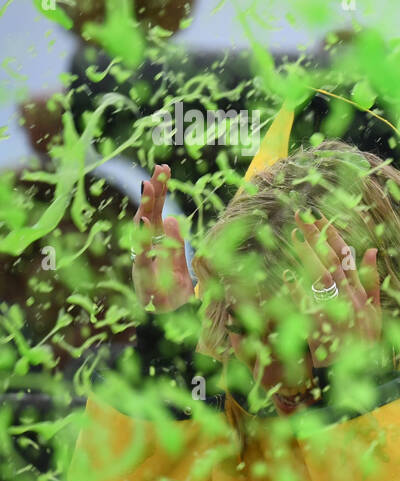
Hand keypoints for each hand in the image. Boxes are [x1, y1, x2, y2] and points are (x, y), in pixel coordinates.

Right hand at [131, 163, 193, 311]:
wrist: (168, 311)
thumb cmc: (172, 284)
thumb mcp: (178, 257)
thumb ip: (174, 239)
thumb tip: (170, 218)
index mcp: (156, 238)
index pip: (157, 208)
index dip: (160, 190)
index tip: (164, 169)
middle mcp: (147, 243)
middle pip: (149, 212)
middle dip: (154, 190)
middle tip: (159, 169)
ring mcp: (143, 254)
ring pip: (142, 226)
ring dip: (146, 206)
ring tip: (150, 186)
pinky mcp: (143, 271)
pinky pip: (142, 251)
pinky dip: (143, 236)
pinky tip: (145, 220)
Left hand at [292, 211, 380, 368]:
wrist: (357, 371)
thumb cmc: (365, 341)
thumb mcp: (375, 310)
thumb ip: (372, 280)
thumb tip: (372, 250)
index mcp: (359, 291)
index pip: (345, 255)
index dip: (332, 235)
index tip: (319, 217)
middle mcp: (347, 296)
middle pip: (330, 260)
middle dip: (315, 236)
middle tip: (301, 215)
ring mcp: (333, 309)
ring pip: (319, 276)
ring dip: (306, 255)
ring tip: (292, 235)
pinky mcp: (319, 323)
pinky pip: (306, 303)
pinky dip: (297, 289)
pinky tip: (287, 274)